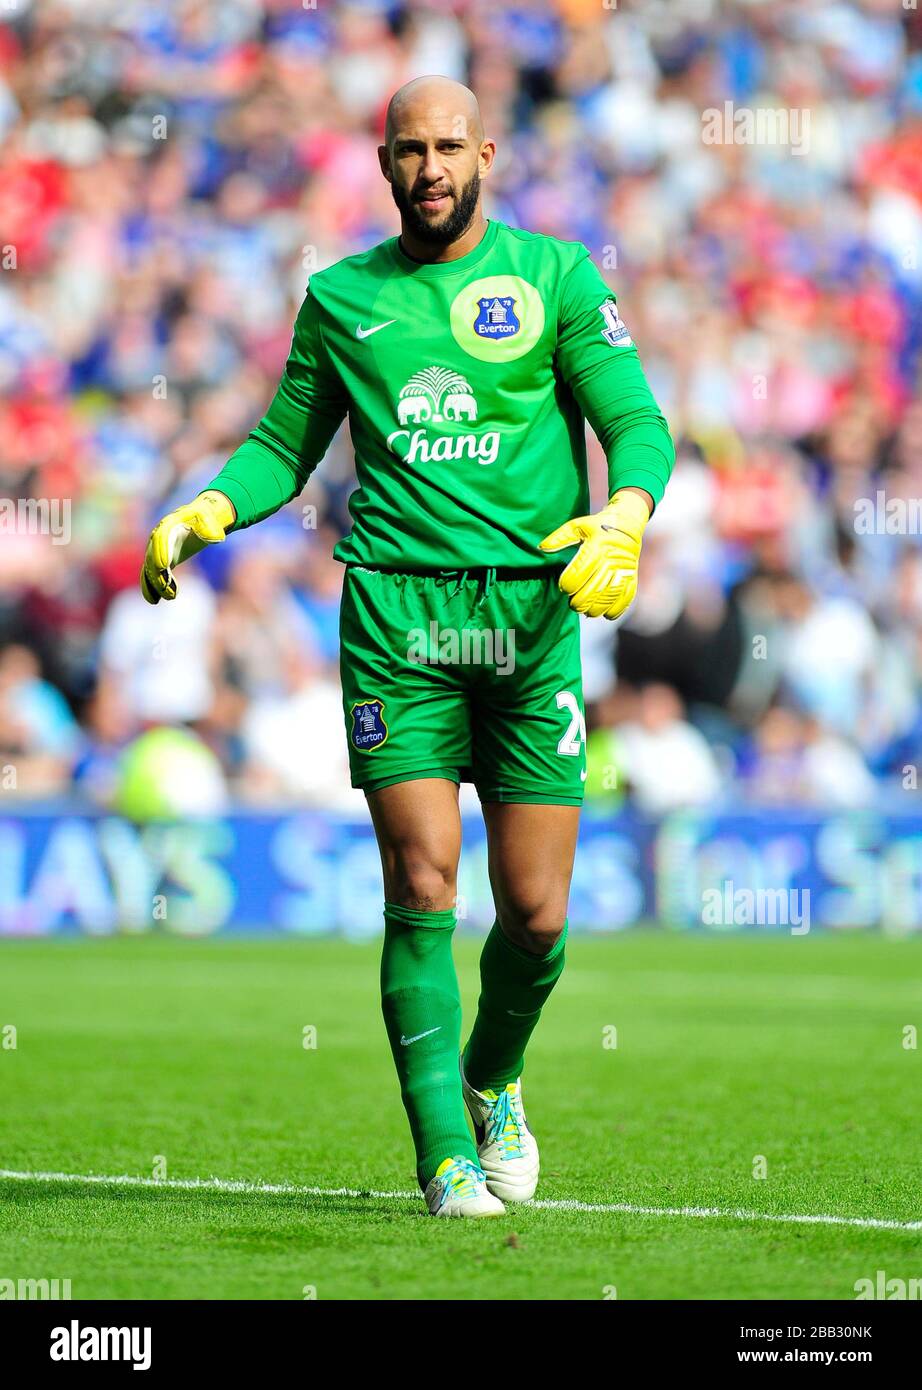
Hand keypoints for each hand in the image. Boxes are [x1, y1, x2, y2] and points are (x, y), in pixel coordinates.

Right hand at [140, 491, 235, 603]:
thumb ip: (211, 528)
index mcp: (170, 523)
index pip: (161, 537)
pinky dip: (151, 586)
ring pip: (150, 567)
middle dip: (157, 573)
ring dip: (153, 584)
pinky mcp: (162, 559)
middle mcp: (158, 536)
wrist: (200, 518)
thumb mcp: (210, 519)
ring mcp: (157, 548)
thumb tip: (217, 538)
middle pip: (152, 555)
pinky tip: (154, 600)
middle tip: (166, 589)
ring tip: (159, 600)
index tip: (164, 566)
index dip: (161, 551)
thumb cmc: (206, 518)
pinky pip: (152, 573)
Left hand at [539, 488, 650, 619]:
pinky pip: (627, 597)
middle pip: (594, 588)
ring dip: (596, 609)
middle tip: (572, 604)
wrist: (627, 524)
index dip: (568, 584)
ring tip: (586, 611)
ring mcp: (623, 569)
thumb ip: (559, 538)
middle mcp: (611, 559)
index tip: (564, 588)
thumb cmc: (598, 526)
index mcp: (596, 546)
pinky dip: (616, 610)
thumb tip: (541, 548)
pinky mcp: (631, 577)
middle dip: (580, 602)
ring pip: (609, 596)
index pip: (579, 571)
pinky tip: (605, 614)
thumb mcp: (577, 526)